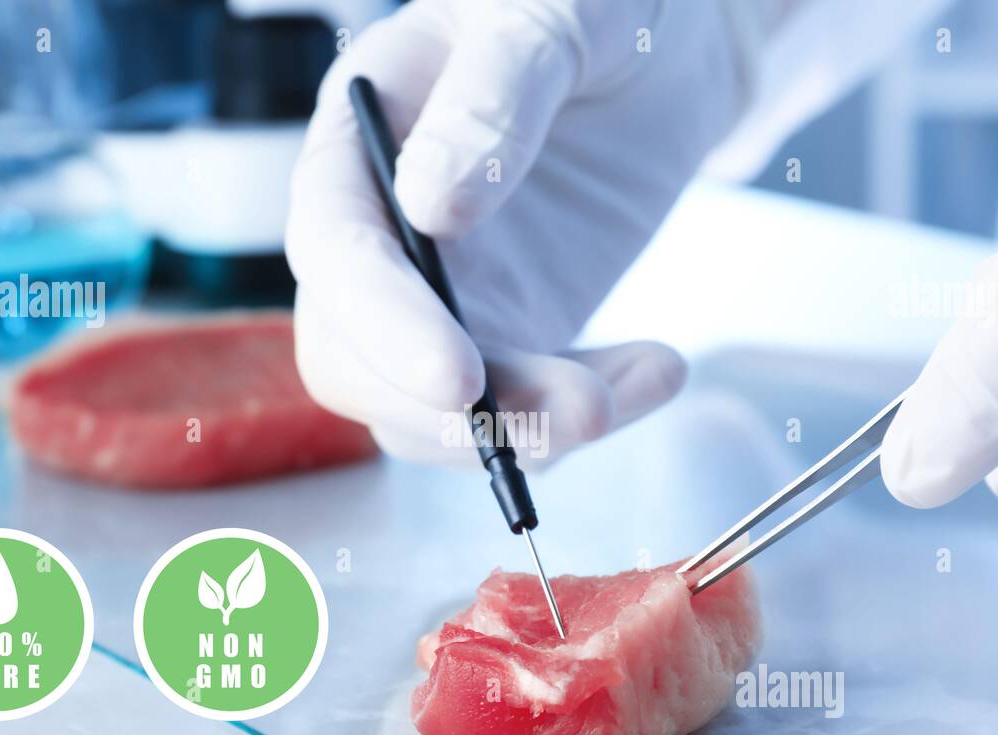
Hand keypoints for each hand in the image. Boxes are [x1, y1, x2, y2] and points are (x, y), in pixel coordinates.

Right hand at [286, 0, 746, 462]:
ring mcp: (446, 296)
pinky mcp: (514, 330)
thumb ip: (491, 100)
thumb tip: (431, 207)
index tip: (456, 375)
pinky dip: (585, 413)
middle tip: (570, 412)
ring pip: (435, 411)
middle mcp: (383, 235)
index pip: (334, 253)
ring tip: (632, 389)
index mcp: (358, 146)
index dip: (382, 325)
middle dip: (448, 413)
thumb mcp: (543, 18)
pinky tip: (654, 371)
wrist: (664, 39)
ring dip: (527, 429)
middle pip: (356, 362)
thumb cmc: (587, 2)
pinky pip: (521, 406)